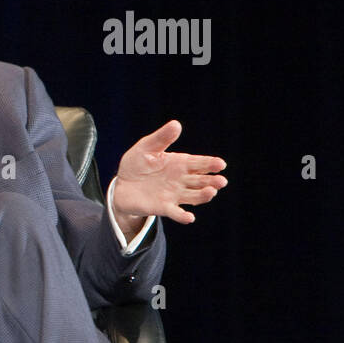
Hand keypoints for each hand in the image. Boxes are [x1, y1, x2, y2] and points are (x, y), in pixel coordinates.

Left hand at [113, 120, 227, 225]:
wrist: (121, 185)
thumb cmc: (137, 164)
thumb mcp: (146, 147)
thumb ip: (161, 138)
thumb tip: (176, 124)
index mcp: (180, 163)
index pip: (199, 163)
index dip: (210, 164)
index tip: (220, 164)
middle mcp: (181, 180)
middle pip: (201, 181)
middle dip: (212, 181)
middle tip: (221, 181)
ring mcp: (174, 195)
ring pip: (194, 196)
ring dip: (203, 196)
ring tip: (211, 192)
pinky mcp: (163, 207)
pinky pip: (175, 212)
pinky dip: (183, 216)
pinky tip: (189, 218)